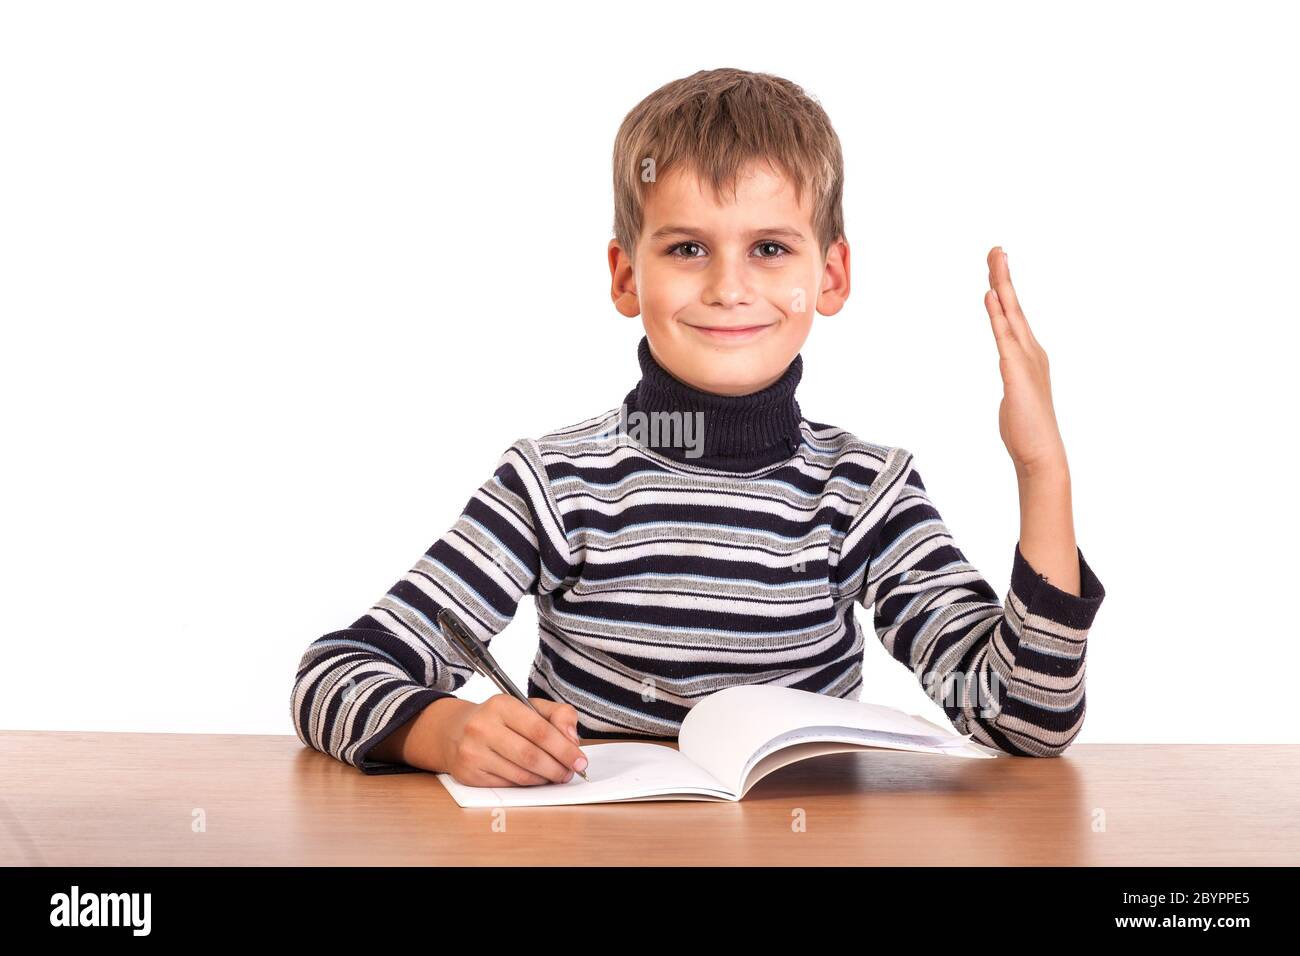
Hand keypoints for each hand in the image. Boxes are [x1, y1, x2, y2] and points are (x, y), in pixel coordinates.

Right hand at [435, 694, 586, 786]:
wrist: (455, 731)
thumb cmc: (500, 719)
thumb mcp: (529, 707)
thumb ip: (558, 715)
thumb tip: (573, 739)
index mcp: (501, 705)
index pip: (540, 731)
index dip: (565, 749)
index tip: (580, 760)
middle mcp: (483, 727)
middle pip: (531, 756)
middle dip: (557, 768)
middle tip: (570, 772)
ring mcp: (473, 752)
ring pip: (520, 774)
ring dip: (544, 779)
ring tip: (554, 775)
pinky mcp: (468, 774)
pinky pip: (508, 785)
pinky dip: (527, 784)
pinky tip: (534, 778)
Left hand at [983, 246, 1068, 479]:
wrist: (1041, 455)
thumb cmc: (1026, 428)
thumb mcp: (1014, 393)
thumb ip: (1011, 372)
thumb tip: (1007, 361)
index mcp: (1027, 355)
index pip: (1013, 315)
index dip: (1003, 289)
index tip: (996, 265)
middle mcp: (1030, 352)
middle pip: (1013, 306)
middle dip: (1003, 276)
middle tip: (995, 249)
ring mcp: (1025, 361)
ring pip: (1010, 316)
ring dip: (1001, 287)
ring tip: (995, 261)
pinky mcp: (1017, 375)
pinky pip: (1004, 339)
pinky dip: (998, 317)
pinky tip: (991, 299)